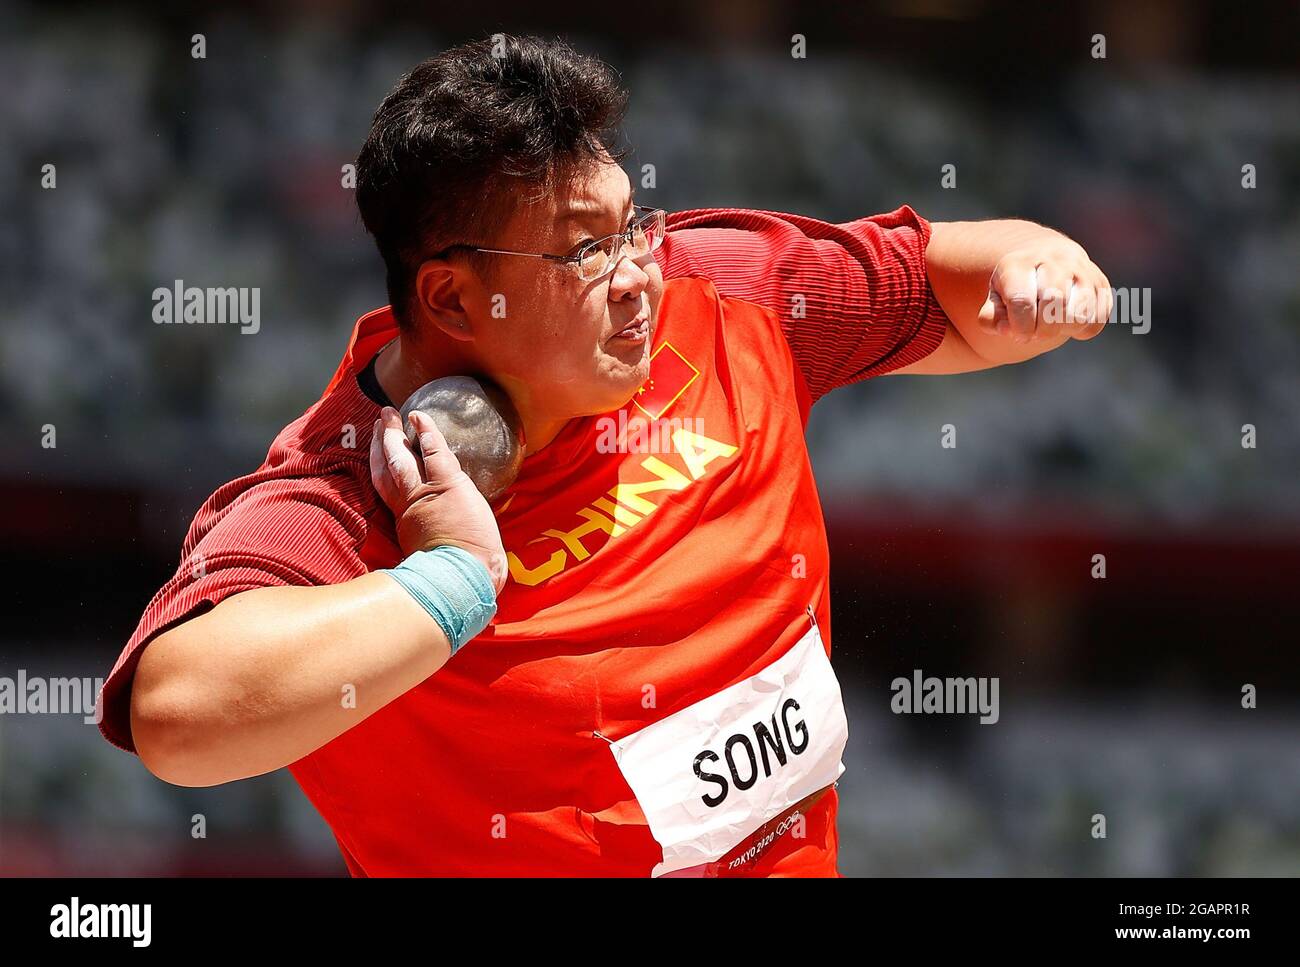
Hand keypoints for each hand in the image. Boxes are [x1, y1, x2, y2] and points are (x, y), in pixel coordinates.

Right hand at [369, 405, 507, 593]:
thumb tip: (435, 552)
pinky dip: (427, 432)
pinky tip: (420, 418)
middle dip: (382, 444)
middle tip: (379, 423)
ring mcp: (425, 493)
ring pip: (403, 457)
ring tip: (389, 415)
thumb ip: (429, 549)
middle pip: (387, 469)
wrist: (460, 581)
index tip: (378, 456)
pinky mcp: (447, 484)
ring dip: (395, 433)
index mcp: (405, 525)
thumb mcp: (431, 563)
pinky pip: (434, 451)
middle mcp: (408, 506)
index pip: (388, 491)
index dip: (382, 470)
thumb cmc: (453, 582)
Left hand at [977, 243, 1110, 343]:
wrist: (1043, 260)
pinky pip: (1097, 320)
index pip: (1022, 300)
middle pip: (1054, 304)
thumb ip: (991, 318)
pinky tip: (1068, 322)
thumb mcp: (994, 300)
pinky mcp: (1101, 283)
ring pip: (1079, 314)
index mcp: (1020, 263)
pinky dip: (1082, 331)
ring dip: (1062, 331)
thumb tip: (1007, 330)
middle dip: (1042, 330)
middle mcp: (1054, 259)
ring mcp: (1081, 269)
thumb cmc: (1014, 288)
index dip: (1020, 327)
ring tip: (1051, 326)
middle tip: (1035, 333)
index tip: (1018, 334)